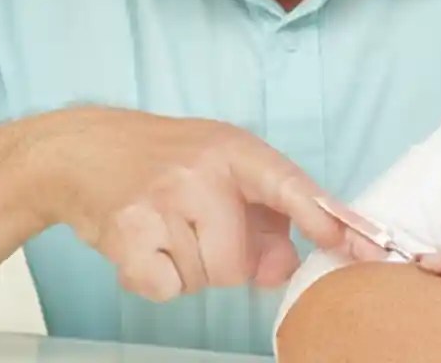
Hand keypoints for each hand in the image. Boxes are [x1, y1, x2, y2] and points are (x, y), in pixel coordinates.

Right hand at [28, 107, 350, 300]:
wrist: (83, 150)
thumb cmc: (165, 161)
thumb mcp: (222, 169)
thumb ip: (266, 216)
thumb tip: (286, 266)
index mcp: (234, 150)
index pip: (290, 186)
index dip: (326, 219)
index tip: (357, 244)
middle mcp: (201, 173)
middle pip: (241, 263)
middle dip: (225, 261)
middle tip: (196, 230)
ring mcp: (162, 203)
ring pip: (205, 279)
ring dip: (189, 268)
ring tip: (166, 230)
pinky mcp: (127, 234)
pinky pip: (168, 290)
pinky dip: (158, 280)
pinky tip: (145, 246)